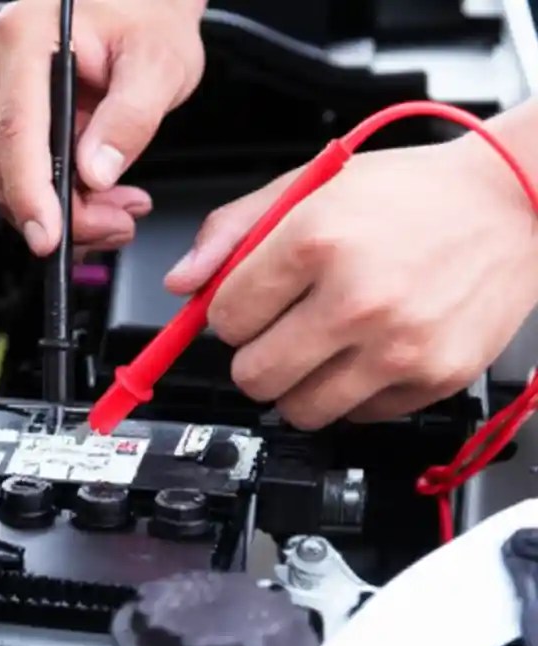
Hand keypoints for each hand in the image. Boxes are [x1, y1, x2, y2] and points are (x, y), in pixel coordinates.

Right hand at [0, 0, 205, 254]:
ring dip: (61, 205)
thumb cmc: (148, 17)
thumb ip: (130, 119)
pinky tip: (94, 190)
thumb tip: (95, 172)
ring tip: (118, 207)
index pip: (17, 130)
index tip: (49, 237)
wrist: (139, 2)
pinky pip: (12, 165)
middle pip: (7, 161)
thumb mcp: (161, 64)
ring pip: (6, 173)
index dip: (30, 192)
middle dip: (60, 210)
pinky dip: (52, 191)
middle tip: (116, 223)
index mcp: (25, 35)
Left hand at [165, 137, 537, 429]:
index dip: (228, 314)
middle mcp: (357, 299)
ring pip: (299, 410)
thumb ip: (233, 231)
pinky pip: (358, 416)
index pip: (225, 318)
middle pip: (253, 375)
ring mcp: (398, 346)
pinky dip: (352, 394)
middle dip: (252, 357)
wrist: (515, 201)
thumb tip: (184, 284)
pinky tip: (367, 353)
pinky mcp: (434, 377)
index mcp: (316, 242)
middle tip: (276, 334)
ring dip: (297, 386)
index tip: (246, 307)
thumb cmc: (412, 194)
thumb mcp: (310, 185)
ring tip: (319, 348)